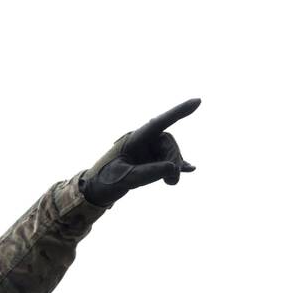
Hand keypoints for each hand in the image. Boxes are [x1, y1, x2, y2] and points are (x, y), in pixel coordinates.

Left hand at [80, 98, 199, 206]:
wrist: (95, 191)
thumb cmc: (104, 182)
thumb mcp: (124, 179)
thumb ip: (147, 173)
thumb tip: (172, 168)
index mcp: (133, 139)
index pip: (159, 123)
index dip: (178, 112)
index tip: (197, 101)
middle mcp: (141, 141)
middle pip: (167, 142)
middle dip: (173, 158)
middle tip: (172, 180)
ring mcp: (146, 151)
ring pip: (169, 152)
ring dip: (174, 166)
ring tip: (171, 183)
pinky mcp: (148, 161)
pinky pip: (167, 160)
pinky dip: (177, 165)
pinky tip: (189, 169)